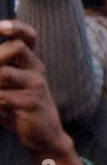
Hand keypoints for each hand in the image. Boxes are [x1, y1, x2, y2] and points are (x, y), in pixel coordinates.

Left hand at [0, 20, 72, 158]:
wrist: (44, 136)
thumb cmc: (20, 108)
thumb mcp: (9, 86)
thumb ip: (1, 69)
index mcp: (30, 63)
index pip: (28, 36)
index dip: (17, 27)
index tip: (2, 28)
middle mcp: (36, 69)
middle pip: (15, 48)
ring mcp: (36, 85)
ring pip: (4, 73)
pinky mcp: (32, 101)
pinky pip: (3, 95)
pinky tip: (0, 110)